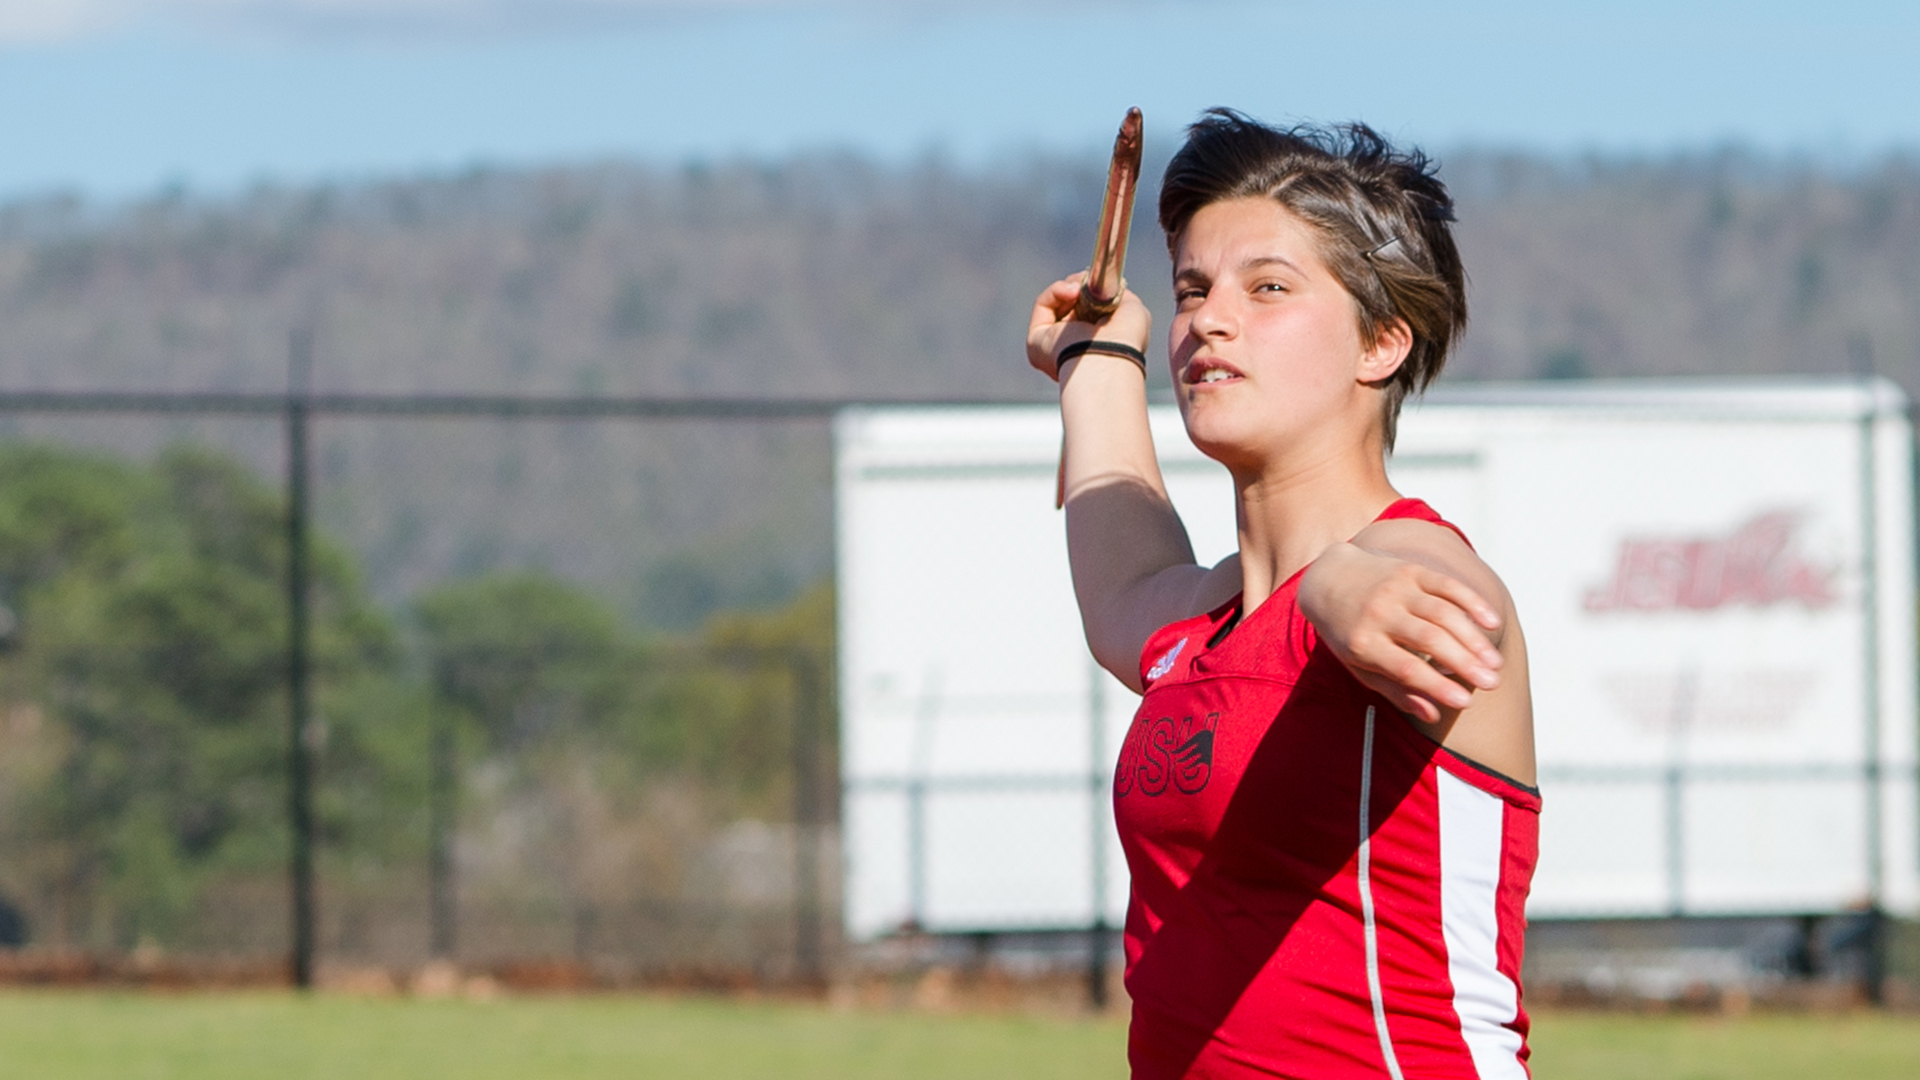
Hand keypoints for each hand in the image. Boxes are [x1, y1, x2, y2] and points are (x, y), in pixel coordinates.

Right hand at [1026, 272, 1152, 379]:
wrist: (1109, 355)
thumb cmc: (1127, 339)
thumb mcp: (1132, 309)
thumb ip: (1118, 295)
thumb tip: (1104, 287)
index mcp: (1098, 344)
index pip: (1090, 311)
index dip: (1093, 292)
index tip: (1101, 282)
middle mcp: (1074, 347)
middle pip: (1070, 304)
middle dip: (1080, 286)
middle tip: (1089, 280)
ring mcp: (1053, 345)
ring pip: (1056, 303)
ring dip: (1070, 286)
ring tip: (1081, 288)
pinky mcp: (1036, 341)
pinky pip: (1043, 304)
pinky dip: (1057, 291)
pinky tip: (1073, 291)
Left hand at [1298, 542, 1503, 722]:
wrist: (1329, 578)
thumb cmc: (1349, 632)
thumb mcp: (1359, 666)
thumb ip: (1395, 690)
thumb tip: (1432, 714)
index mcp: (1363, 643)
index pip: (1405, 668)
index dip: (1436, 685)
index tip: (1465, 702)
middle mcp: (1379, 612)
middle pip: (1429, 639)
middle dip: (1464, 662)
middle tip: (1492, 683)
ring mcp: (1397, 588)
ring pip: (1443, 613)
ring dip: (1473, 638)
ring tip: (1495, 663)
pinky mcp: (1412, 570)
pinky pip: (1448, 585)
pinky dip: (1472, 602)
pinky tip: (1491, 622)